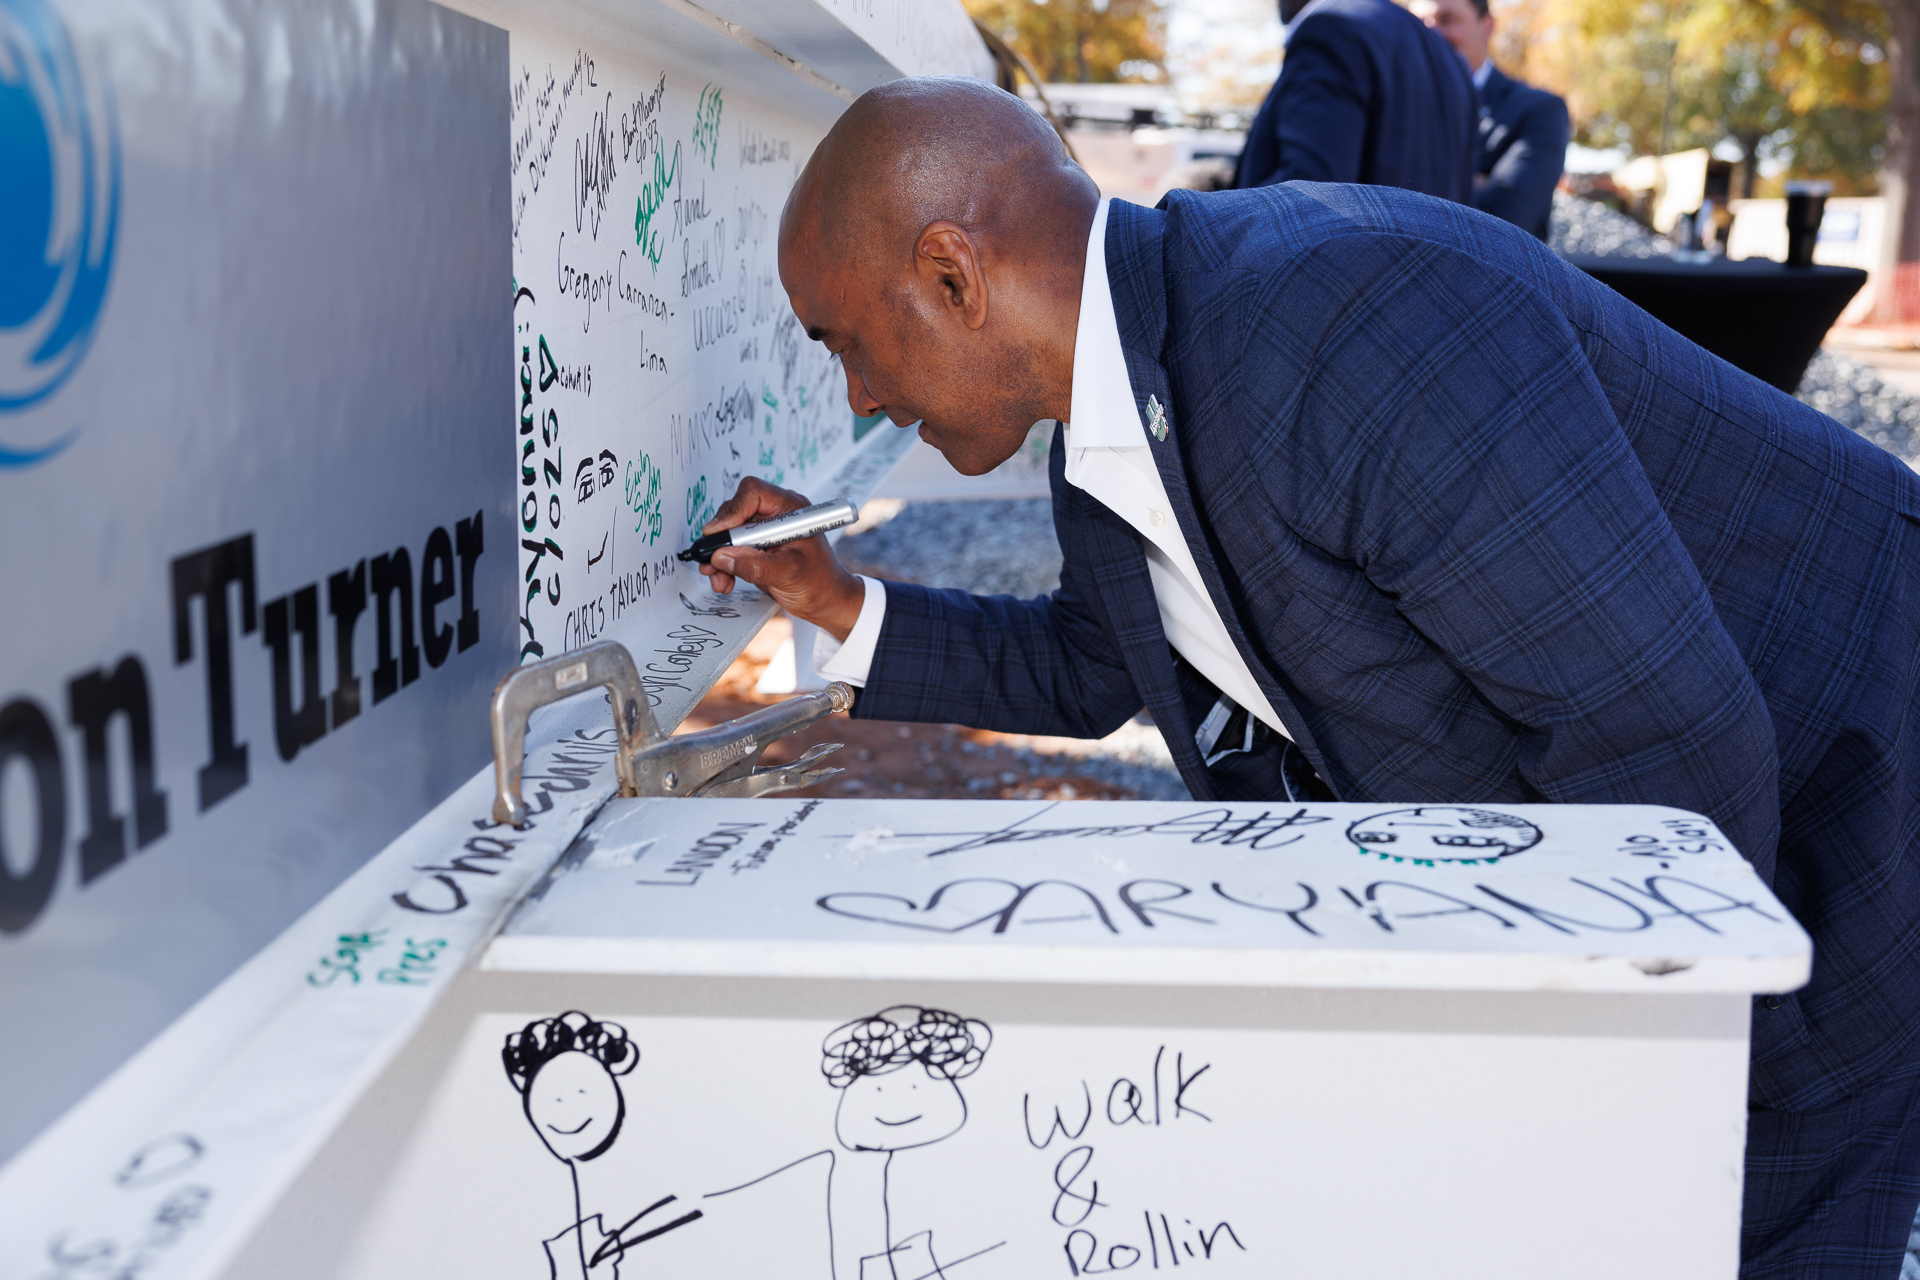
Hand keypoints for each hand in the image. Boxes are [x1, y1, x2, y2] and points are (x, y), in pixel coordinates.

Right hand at [697, 477, 866, 640]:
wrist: (826, 601)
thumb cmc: (821, 582)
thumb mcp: (788, 573)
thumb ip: (755, 565)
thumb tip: (723, 556)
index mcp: (791, 509)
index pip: (754, 493)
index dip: (733, 510)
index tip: (718, 533)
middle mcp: (776, 515)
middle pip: (735, 512)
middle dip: (721, 539)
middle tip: (712, 560)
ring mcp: (764, 531)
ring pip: (729, 533)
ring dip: (718, 556)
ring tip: (718, 578)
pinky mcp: (757, 547)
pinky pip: (731, 549)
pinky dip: (723, 564)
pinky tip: (724, 580)